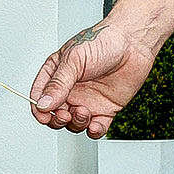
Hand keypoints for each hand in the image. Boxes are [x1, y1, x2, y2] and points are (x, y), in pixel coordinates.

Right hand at [29, 20, 157, 139]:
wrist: (133, 42)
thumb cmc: (103, 41)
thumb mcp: (75, 59)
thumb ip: (58, 83)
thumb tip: (43, 103)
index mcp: (57, 75)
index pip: (39, 97)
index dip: (39, 109)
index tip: (45, 114)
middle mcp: (71, 90)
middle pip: (55, 115)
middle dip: (57, 120)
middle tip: (65, 115)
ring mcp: (88, 100)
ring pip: (74, 124)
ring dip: (76, 123)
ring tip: (84, 111)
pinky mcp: (106, 109)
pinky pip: (96, 127)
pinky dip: (94, 131)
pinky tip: (95, 126)